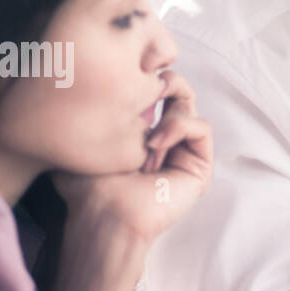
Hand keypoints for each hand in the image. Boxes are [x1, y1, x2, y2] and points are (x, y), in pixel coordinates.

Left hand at [53, 70, 212, 244]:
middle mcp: (164, 140)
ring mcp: (183, 152)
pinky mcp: (199, 166)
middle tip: (149, 86)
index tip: (125, 80)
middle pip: (177, 90)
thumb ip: (101, 108)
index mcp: (140, 133)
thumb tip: (119, 87)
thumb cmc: (89, 183)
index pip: (154, 90)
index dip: (144, 77)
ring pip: (190, 105)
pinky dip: (181, 127)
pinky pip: (202, 127)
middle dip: (163, 81)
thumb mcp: (87, 136)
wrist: (104, 212)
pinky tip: (156, 144)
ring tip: (147, 139)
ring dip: (168, 114)